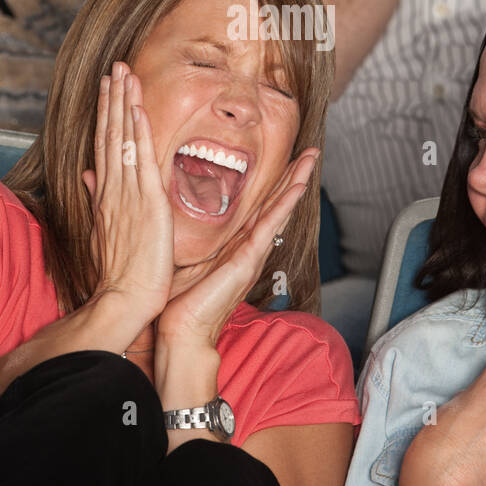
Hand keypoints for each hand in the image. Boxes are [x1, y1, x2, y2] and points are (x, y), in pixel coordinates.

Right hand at [81, 63, 173, 344]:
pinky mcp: (146, 203)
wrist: (124, 297)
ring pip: (123, 139)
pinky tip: (137, 108)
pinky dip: (138, 133)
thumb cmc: (119, 270)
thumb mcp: (103, 230)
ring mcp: (127, 194)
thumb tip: (87, 175)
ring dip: (123, 104)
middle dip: (112, 98)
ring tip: (124, 73)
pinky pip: (140, 160)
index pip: (105, 145)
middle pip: (110, 134)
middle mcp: (112, 188)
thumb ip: (96, 198)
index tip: (108, 86)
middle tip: (115, 66)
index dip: (106, 113)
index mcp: (105, 194)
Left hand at [158, 148, 319, 347]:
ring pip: (279, 210)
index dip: (274, 183)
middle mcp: (249, 249)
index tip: (284, 160)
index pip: (259, 207)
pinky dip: (286, 204)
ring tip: (310, 159)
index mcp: (235, 247)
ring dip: (296, 182)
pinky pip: (271, 225)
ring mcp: (252, 254)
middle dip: (293, 176)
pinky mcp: (248, 260)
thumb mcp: (185, 258)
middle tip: (309, 151)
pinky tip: (298, 186)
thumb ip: (189, 237)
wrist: (182, 334)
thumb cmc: (180, 303)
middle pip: (276, 204)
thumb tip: (174, 215)